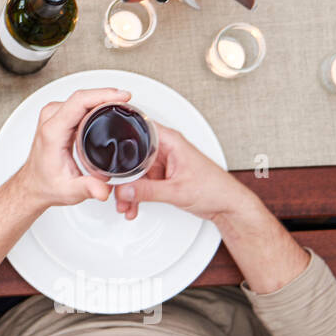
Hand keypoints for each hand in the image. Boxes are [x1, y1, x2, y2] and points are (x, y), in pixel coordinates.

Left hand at [14, 87, 130, 210]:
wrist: (33, 185)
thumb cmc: (47, 184)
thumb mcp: (69, 191)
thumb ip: (88, 189)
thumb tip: (103, 190)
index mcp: (52, 132)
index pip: (78, 102)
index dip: (102, 95)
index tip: (122, 96)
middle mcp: (50, 119)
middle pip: (82, 96)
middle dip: (107, 95)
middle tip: (128, 100)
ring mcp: (52, 116)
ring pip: (80, 97)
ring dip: (101, 97)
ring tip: (121, 103)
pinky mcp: (57, 116)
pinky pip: (78, 102)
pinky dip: (94, 102)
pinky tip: (107, 106)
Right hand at [113, 123, 251, 223]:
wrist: (228, 206)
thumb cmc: (215, 189)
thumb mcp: (177, 191)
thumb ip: (147, 191)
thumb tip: (124, 190)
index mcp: (171, 141)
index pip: (139, 129)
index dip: (121, 134)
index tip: (107, 147)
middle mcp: (166, 149)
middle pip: (133, 154)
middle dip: (122, 173)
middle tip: (113, 187)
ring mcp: (165, 163)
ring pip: (137, 171)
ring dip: (128, 189)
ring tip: (124, 204)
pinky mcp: (165, 176)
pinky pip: (143, 182)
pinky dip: (136, 194)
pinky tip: (133, 206)